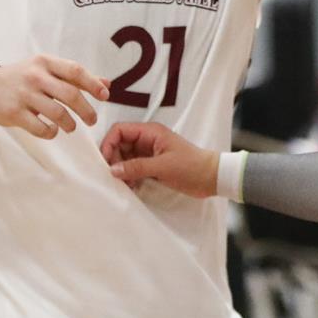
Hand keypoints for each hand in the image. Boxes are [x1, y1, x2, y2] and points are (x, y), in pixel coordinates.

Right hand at [0, 56, 106, 138]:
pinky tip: (52, 131)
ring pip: (58, 113)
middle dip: (86, 110)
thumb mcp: (46, 70)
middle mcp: (34, 76)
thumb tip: (107, 83)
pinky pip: (40, 128)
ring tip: (71, 127)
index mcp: (45, 62)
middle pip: (70, 94)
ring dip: (70, 124)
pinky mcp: (13, 113)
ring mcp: (23, 95)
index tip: (105, 96)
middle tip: (92, 120)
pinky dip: (51, 132)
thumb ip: (75, 77)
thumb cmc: (23, 78)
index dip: (93, 84)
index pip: (75, 71)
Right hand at [101, 121, 217, 197]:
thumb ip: (137, 167)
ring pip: (125, 157)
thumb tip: (113, 170)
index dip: (108, 143)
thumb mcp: (163, 167)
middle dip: (113, 159)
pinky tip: (131, 187)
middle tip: (113, 177)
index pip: (120, 130)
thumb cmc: (192, 167)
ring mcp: (149, 153)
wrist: (212, 178)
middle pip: (119, 144)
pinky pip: (133, 168)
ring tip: (123, 184)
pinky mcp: (153, 165)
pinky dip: (129, 176)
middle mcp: (147, 140)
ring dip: (121, 170)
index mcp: (150, 132)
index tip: (105, 162)